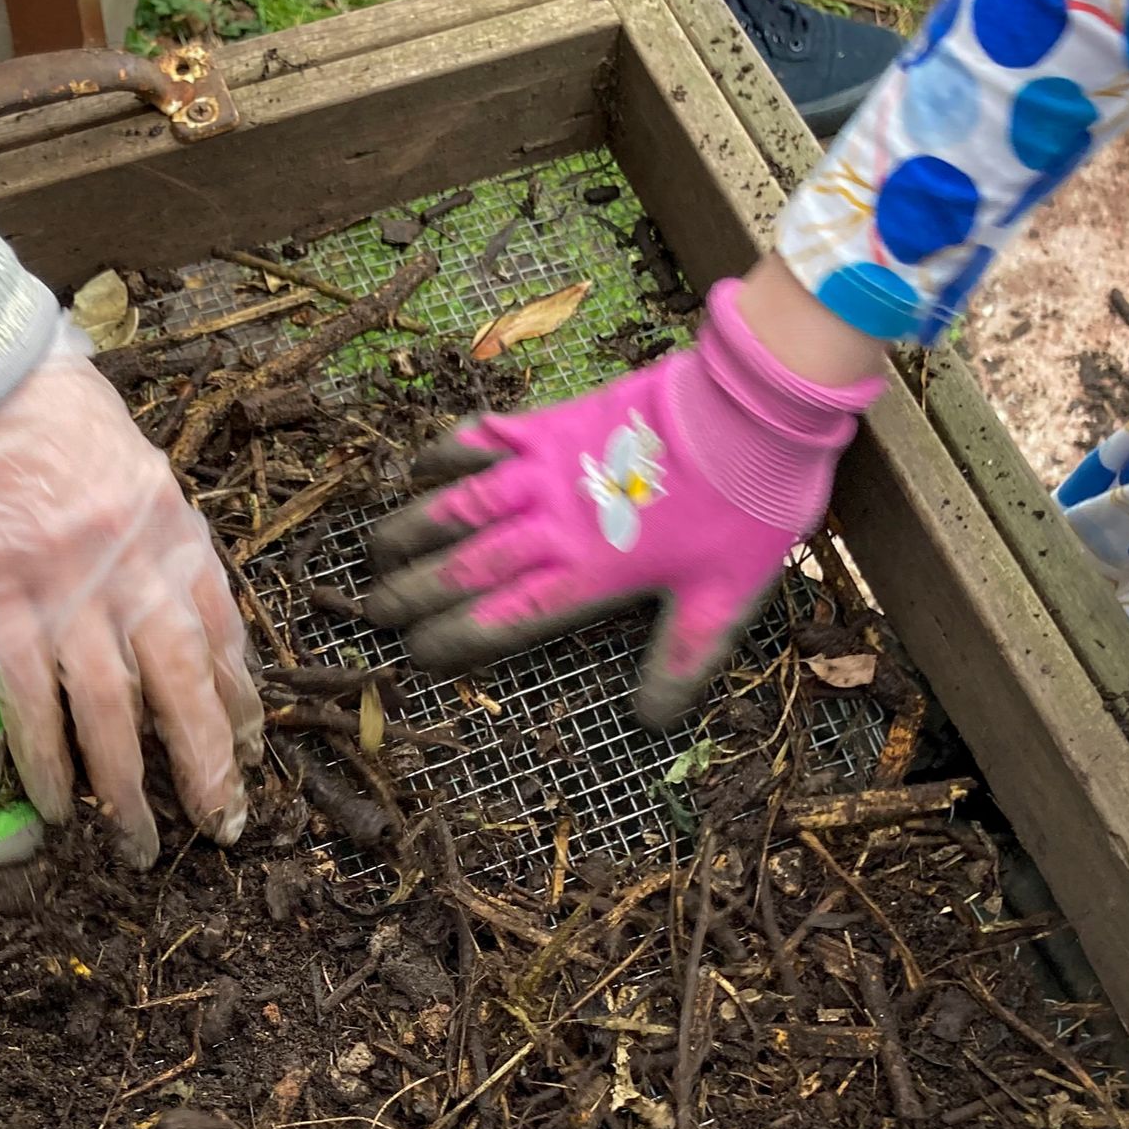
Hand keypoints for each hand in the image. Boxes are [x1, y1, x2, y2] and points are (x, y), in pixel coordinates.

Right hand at [0, 319, 263, 867]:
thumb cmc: (33, 400)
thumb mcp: (124, 453)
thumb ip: (147, 524)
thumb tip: (159, 582)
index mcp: (174, 529)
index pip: (224, 632)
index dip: (241, 702)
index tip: (251, 751)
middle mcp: (135, 569)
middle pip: (186, 688)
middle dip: (209, 768)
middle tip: (224, 827)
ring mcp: (68, 593)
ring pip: (116, 715)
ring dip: (131, 793)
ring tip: (140, 848)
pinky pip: (33, 706)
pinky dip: (49, 766)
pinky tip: (58, 812)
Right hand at [366, 274, 881, 725]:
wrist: (753, 406)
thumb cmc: (745, 507)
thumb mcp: (724, 599)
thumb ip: (682, 661)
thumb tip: (651, 722)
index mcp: (587, 575)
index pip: (502, 617)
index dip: (454, 639)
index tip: (417, 655)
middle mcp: (552, 525)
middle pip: (466, 565)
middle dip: (414, 592)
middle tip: (376, 613)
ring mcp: (546, 468)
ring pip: (459, 503)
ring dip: (412, 527)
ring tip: (375, 549)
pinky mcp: (555, 421)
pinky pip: (485, 436)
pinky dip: (448, 451)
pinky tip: (423, 464)